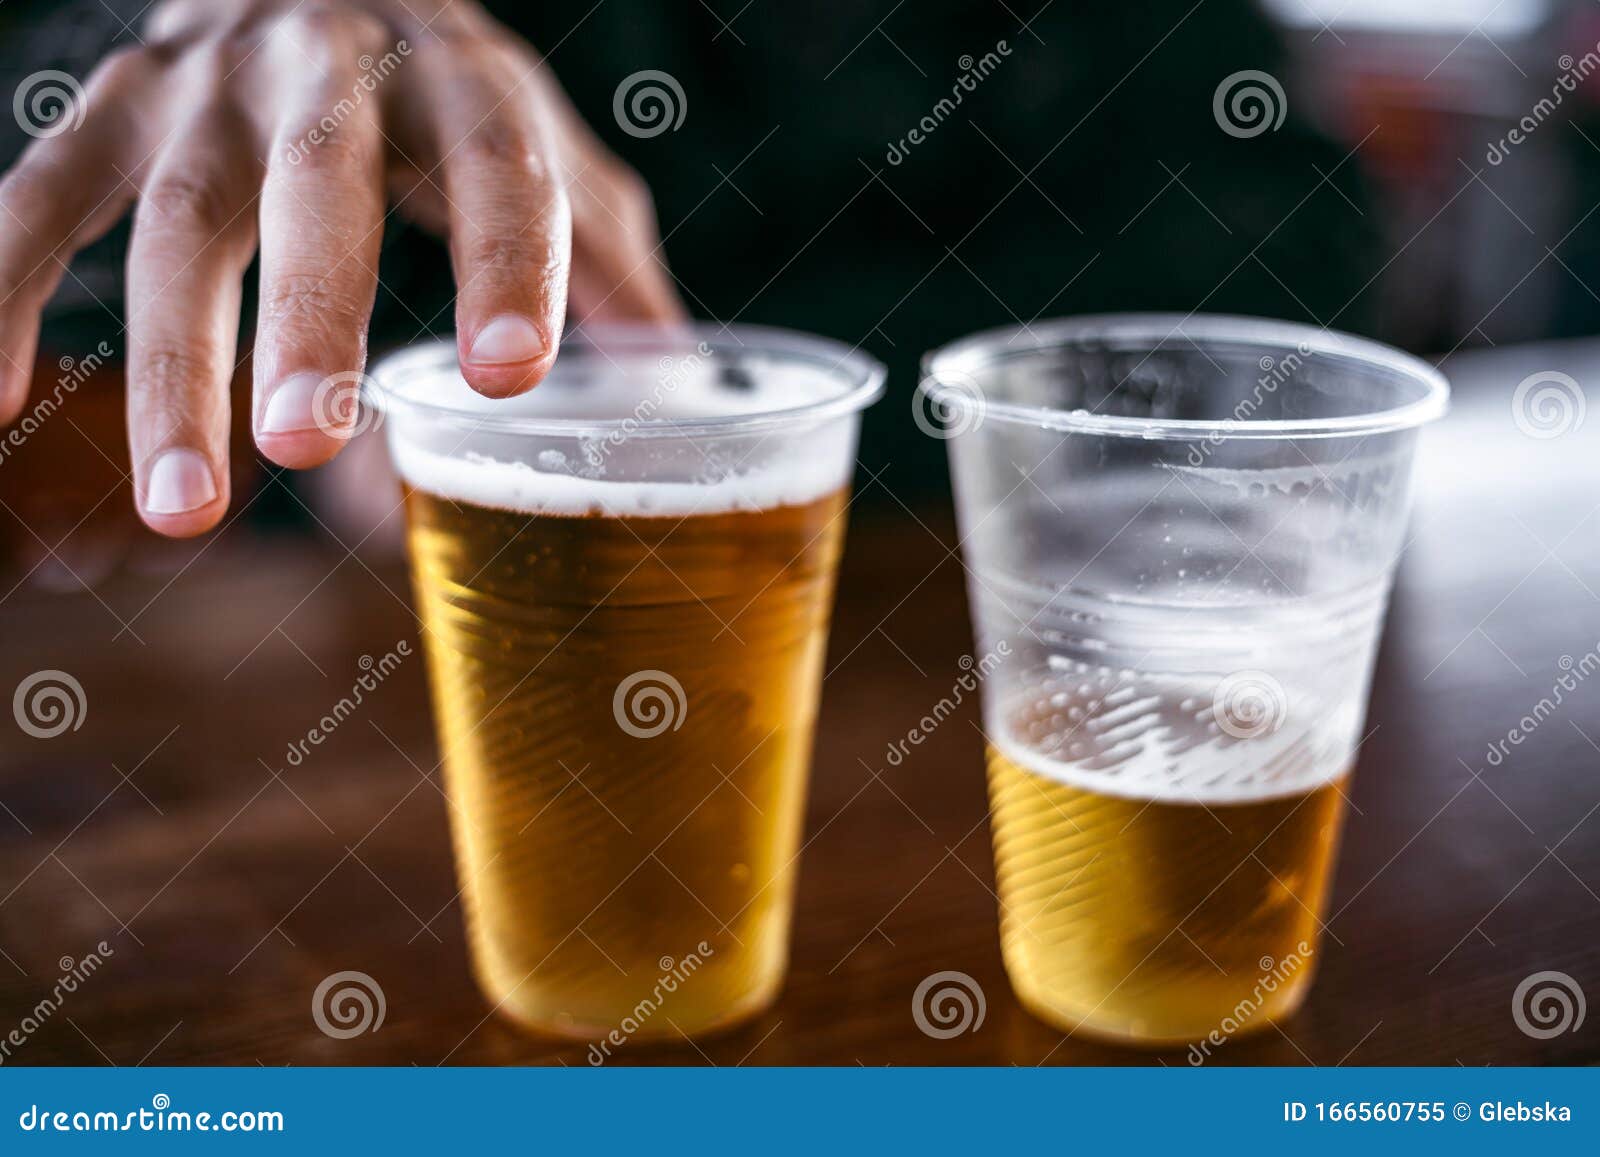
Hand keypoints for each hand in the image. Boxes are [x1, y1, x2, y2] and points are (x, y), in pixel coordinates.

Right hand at [0, 0, 683, 535]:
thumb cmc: (448, 94)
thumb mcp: (543, 147)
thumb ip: (609, 260)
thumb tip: (677, 385)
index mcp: (460, 84)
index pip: (498, 166)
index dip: (509, 263)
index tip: (514, 374)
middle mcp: (325, 71)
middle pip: (313, 191)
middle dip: (309, 318)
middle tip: (309, 449)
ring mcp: (203, 93)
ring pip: (172, 224)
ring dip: (171, 367)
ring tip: (188, 510)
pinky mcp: (109, 113)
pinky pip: (35, 204)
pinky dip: (4, 293)